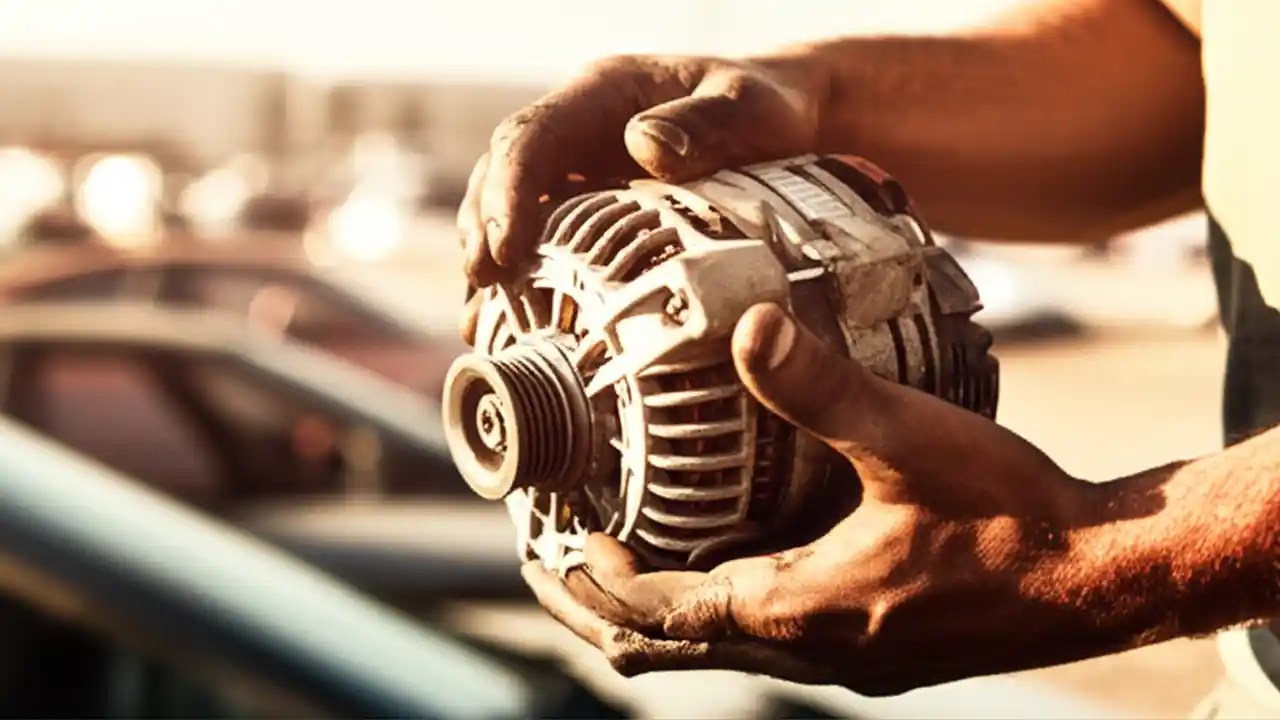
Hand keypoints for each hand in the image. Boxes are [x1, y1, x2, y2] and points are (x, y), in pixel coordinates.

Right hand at [457, 53, 828, 342]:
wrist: (787, 123)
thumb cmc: (768, 108)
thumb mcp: (750, 107)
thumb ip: (706, 122)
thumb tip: (645, 148)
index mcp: (603, 95)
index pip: (532, 136)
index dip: (508, 191)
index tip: (506, 248)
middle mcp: (578, 133)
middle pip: (502, 175)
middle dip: (485, 230)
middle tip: (484, 286)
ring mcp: (580, 173)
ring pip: (514, 212)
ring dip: (495, 262)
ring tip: (486, 317)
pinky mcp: (590, 212)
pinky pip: (545, 242)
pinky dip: (527, 282)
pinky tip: (519, 325)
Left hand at [523, 303, 1137, 694]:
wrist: (1103, 575)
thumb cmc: (1012, 514)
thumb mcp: (910, 439)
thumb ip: (821, 386)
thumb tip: (743, 326)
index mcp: (800, 611)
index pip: (662, 615)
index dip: (601, 584)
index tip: (559, 545)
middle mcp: (809, 651)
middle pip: (673, 650)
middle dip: (607, 612)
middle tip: (557, 569)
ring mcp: (842, 657)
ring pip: (718, 650)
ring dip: (661, 612)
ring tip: (621, 565)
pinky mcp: (873, 646)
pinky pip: (766, 639)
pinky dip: (718, 608)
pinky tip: (731, 560)